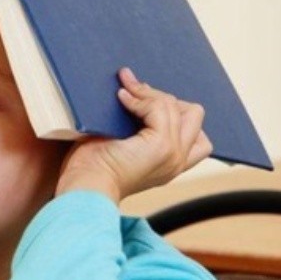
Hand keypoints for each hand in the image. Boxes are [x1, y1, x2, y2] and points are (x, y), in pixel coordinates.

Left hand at [56, 68, 212, 202]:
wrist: (86, 187)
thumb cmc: (92, 168)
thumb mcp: (121, 147)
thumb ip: (137, 130)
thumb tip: (135, 94)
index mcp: (171, 165)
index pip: (194, 131)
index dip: (172, 111)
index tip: (140, 104)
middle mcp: (178, 160)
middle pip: (194, 115)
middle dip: (163, 98)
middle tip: (133, 93)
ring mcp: (173, 153)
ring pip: (176, 106)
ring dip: (148, 93)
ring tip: (124, 92)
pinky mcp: (162, 145)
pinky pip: (160, 107)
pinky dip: (140, 98)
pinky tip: (121, 98)